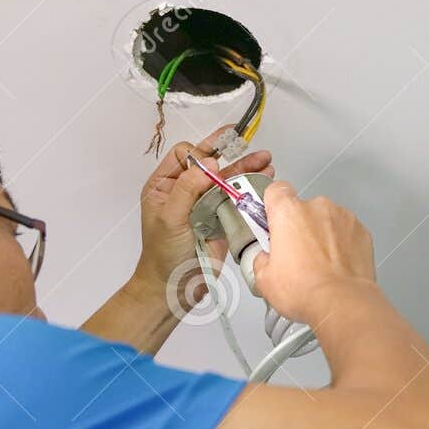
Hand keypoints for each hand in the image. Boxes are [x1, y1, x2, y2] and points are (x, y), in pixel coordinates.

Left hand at [132, 124, 272, 312]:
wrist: (174, 288)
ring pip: (226, 178)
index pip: (184, 155)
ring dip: (245, 168)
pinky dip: (250, 188)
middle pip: (210, 162)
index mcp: (164, 186)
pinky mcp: (221, 219)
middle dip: (230, 151)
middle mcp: (185, 191)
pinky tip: (264, 180)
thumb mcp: (169, 218)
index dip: (200, 156)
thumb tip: (210, 163)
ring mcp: (204, 204)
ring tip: (266, 160)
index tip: (214, 169)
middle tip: (248, 139)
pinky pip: (236, 198)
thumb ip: (187, 188)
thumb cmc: (163, 255)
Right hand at [251, 181, 375, 322]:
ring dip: (321, 235)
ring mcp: (343, 217)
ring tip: (319, 266)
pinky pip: (346, 232)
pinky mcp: (362, 231)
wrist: (343, 302)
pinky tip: (336, 266)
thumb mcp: (264, 279)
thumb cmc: (304, 289)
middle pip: (302, 208)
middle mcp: (317, 207)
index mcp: (288, 212)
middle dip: (298, 227)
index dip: (273, 205)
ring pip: (326, 220)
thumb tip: (266, 258)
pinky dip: (341, 244)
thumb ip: (261, 259)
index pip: (276, 190)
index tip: (271, 222)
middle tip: (295, 256)